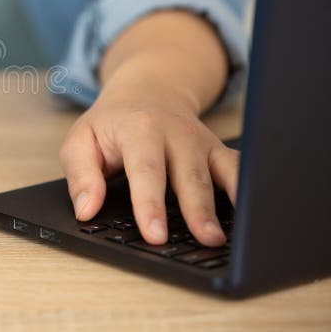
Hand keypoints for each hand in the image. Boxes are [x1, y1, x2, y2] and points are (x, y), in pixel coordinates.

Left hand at [59, 79, 237, 246]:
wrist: (146, 91)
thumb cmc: (111, 124)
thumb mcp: (80, 141)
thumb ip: (81, 175)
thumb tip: (86, 210)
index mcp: (139, 129)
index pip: (146, 170)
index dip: (150, 203)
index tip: (155, 234)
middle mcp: (175, 133)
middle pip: (189, 175)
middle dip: (197, 209)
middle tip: (203, 240)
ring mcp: (201, 142)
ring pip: (219, 174)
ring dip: (226, 205)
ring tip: (225, 237)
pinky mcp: (218, 151)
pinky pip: (239, 169)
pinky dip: (247, 190)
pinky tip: (251, 215)